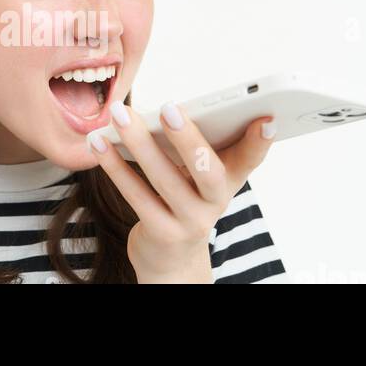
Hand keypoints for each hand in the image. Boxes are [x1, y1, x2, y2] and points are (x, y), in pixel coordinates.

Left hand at [87, 100, 276, 282]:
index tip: (265, 118)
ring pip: (164, 179)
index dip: (260, 141)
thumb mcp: (201, 176)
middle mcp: (216, 203)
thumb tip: (170, 108)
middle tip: (168, 108)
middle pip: (208, 170)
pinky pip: (136, 195)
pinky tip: (100, 143)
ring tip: (119, 115)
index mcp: (231, 180)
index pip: (251, 159)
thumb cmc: (185, 201)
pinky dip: (115, 167)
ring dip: (139, 143)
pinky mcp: (162, 233)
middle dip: (188, 139)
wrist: (171, 257)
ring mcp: (190, 222)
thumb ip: (197, 145)